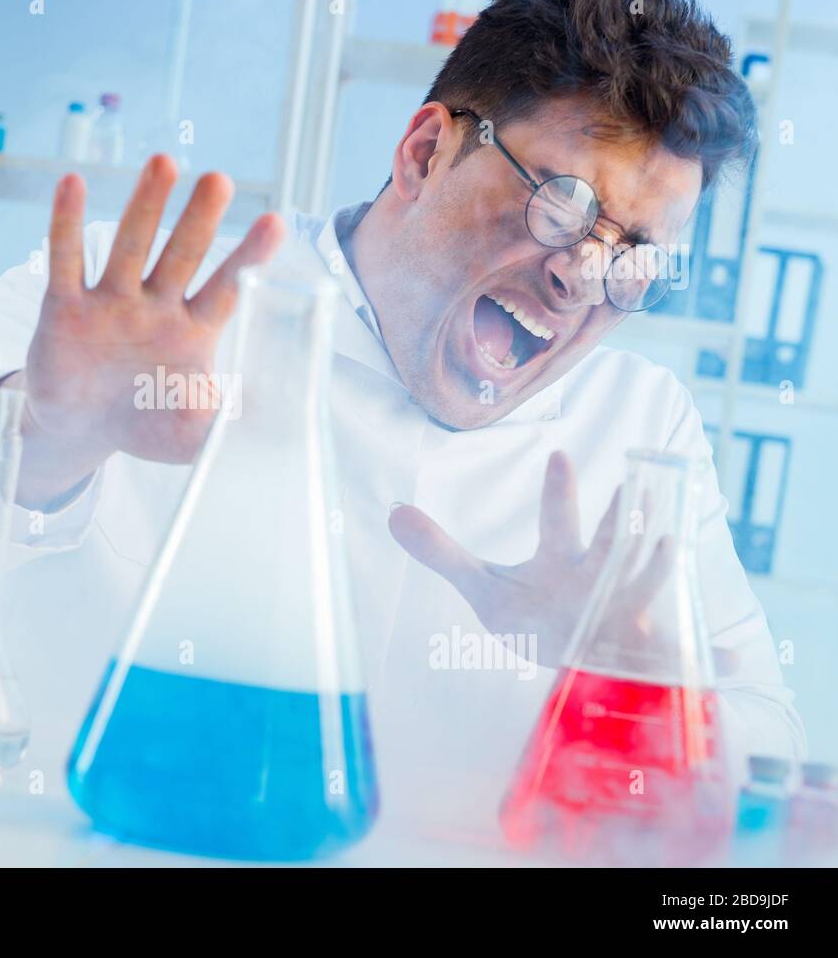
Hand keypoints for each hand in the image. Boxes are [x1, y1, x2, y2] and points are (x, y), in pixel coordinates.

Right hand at [0, 154, 284, 505]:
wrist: (80, 431)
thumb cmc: (144, 425)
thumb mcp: (193, 437)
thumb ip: (228, 429)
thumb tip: (275, 430)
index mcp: (192, 332)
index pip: (225, 288)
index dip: (248, 258)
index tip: (276, 224)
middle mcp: (155, 306)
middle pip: (182, 255)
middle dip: (200, 219)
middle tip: (220, 180)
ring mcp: (110, 302)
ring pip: (130, 246)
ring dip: (146, 206)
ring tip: (163, 162)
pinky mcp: (64, 308)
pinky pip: (66, 262)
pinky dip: (66, 224)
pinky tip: (73, 183)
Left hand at [388, 451, 737, 674]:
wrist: (576, 661)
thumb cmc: (535, 615)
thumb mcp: (484, 590)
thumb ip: (439, 552)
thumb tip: (391, 514)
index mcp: (561, 561)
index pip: (555, 521)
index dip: (556, 492)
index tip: (558, 455)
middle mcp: (598, 580)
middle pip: (609, 545)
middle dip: (619, 520)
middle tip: (635, 488)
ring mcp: (625, 614)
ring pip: (646, 587)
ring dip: (660, 571)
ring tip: (673, 546)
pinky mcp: (647, 654)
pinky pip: (682, 662)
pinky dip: (712, 666)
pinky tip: (730, 665)